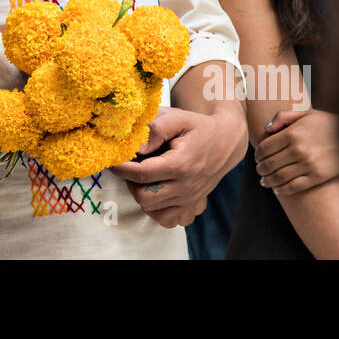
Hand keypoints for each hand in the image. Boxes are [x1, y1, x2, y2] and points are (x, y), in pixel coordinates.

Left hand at [109, 103, 246, 227]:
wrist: (226, 141)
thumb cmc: (197, 127)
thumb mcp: (177, 118)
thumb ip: (156, 128)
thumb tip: (137, 147)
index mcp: (181, 164)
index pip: (142, 174)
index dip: (122, 168)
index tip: (112, 161)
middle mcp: (187, 187)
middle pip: (145, 197)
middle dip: (131, 183)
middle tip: (130, 167)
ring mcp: (191, 200)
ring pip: (154, 211)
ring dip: (143, 196)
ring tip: (144, 178)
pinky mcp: (194, 207)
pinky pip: (169, 220)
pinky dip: (158, 211)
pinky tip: (158, 193)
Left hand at [256, 109, 338, 195]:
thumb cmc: (327, 123)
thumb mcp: (305, 113)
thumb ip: (283, 117)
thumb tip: (266, 129)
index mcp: (292, 133)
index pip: (265, 148)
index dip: (257, 154)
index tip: (257, 157)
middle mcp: (298, 150)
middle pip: (269, 164)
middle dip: (260, 169)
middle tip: (259, 170)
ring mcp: (308, 164)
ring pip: (279, 177)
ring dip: (267, 181)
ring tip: (264, 181)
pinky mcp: (318, 176)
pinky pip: (294, 187)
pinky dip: (282, 190)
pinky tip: (277, 189)